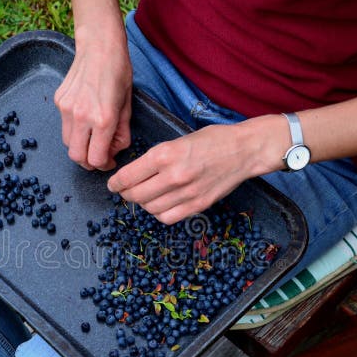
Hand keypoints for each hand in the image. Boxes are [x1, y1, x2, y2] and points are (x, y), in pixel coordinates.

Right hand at [54, 37, 132, 170]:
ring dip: (80, 146)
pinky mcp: (59, 101)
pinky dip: (74, 129)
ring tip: (92, 137)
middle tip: (98, 156)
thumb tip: (113, 151)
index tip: (108, 161)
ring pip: (67, 143)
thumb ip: (121, 134)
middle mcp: (81, 116)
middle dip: (88, 162)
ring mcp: (66, 109)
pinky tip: (85, 117)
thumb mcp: (127, 106)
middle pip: (77, 157)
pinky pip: (64, 126)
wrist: (99, 46)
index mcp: (103, 119)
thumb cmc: (119, 73)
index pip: (96, 159)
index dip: (103, 165)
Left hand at [107, 118, 286, 223]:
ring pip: (150, 208)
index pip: (128, 176)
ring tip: (146, 196)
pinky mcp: (198, 204)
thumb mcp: (178, 139)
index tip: (113, 184)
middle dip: (127, 194)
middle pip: (136, 195)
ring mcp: (186, 193)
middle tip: (127, 191)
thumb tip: (136, 174)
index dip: (116, 183)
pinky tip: (162, 204)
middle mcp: (173, 175)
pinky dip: (160, 213)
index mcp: (164, 154)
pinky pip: (168, 217)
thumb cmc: (212, 139)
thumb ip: (157, 158)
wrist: (244, 150)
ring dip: (144, 204)